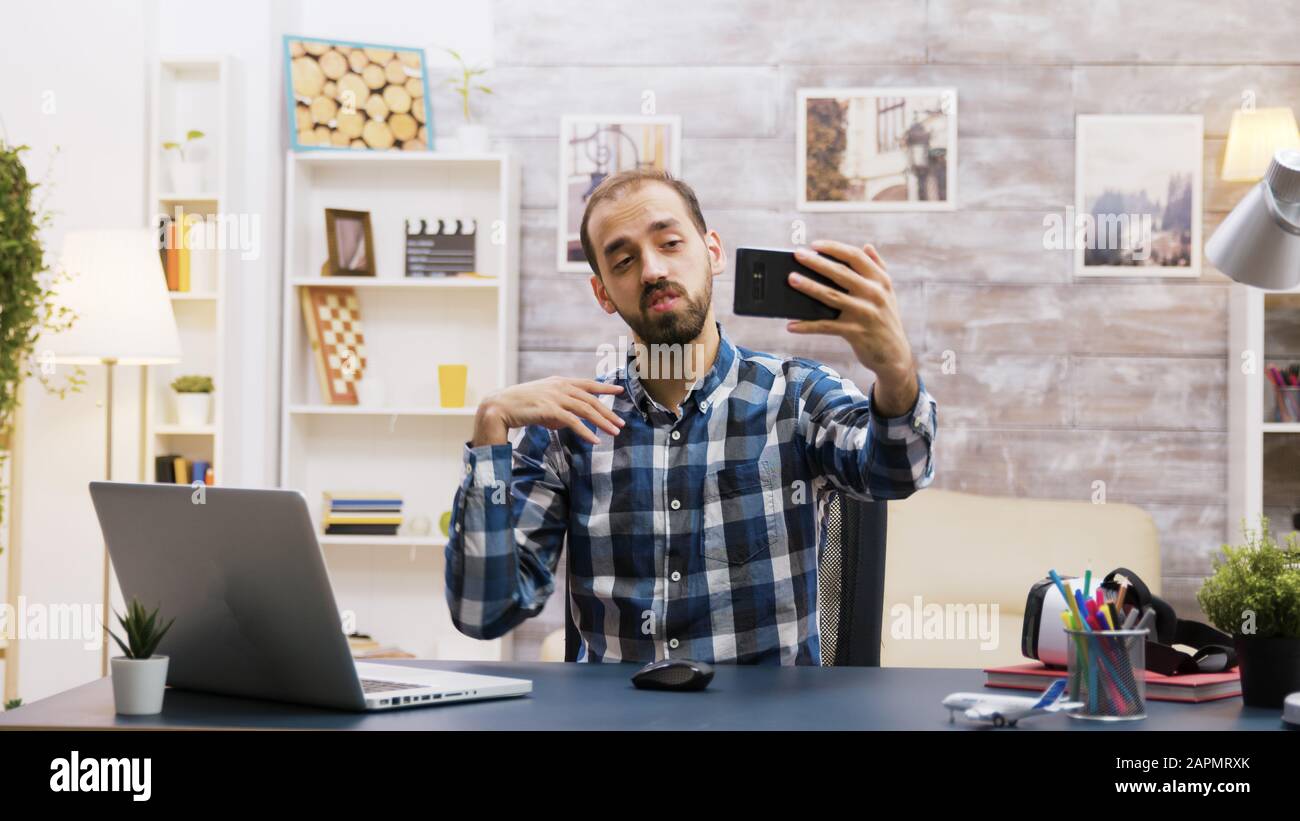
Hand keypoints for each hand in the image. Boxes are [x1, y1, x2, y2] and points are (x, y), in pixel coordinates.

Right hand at [473, 376, 625, 446]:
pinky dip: (586, 431)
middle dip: (608, 412)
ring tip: (615, 432)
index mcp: (559, 381)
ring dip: (602, 422)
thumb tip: (574, 423)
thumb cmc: (521, 406)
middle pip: (591, 399)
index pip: (587, 383)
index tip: (620, 390)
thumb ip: (560, 409)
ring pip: (586, 409)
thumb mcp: (544, 403)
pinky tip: (595, 440)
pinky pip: (573, 421)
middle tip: (621, 423)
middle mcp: (559, 386)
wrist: (499, 406)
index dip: (605, 387)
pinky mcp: (549, 410)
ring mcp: (555, 397)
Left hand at [785, 239, 918, 416]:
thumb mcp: (888, 292)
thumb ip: (879, 267)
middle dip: (817, 262)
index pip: (855, 257)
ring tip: (792, 279)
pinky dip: (807, 326)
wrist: (894, 354)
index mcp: (880, 280)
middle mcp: (874, 294)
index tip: (815, 244)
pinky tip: (791, 324)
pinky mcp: (855, 333)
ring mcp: (864, 313)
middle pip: (841, 273)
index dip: (834, 248)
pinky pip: (826, 326)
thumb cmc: (886, 319)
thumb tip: (867, 245)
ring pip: (831, 296)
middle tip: (797, 254)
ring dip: (809, 287)